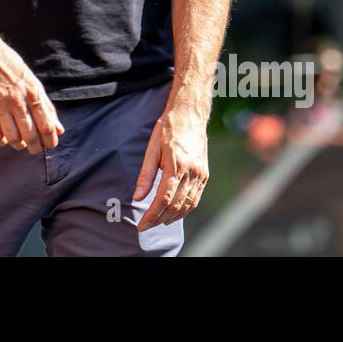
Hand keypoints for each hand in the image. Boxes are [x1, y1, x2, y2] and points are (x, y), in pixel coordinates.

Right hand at [0, 40, 63, 154]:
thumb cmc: (11, 66)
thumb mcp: (33, 82)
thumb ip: (47, 106)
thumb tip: (59, 129)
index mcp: (33, 93)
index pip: (46, 125)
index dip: (50, 140)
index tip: (49, 145)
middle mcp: (18, 100)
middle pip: (31, 134)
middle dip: (35, 147)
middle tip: (35, 150)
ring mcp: (0, 104)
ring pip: (13, 137)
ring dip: (18, 145)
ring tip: (20, 143)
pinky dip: (1, 141)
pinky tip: (4, 138)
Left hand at [133, 105, 208, 230]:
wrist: (190, 115)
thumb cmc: (167, 129)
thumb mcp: (152, 149)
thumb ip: (145, 175)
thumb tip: (137, 197)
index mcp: (176, 165)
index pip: (163, 199)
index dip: (152, 215)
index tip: (141, 225)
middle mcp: (191, 172)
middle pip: (175, 205)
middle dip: (159, 219)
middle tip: (146, 226)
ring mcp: (200, 174)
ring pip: (187, 205)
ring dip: (172, 217)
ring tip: (158, 222)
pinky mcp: (204, 175)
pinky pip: (195, 198)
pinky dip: (184, 210)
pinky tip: (174, 213)